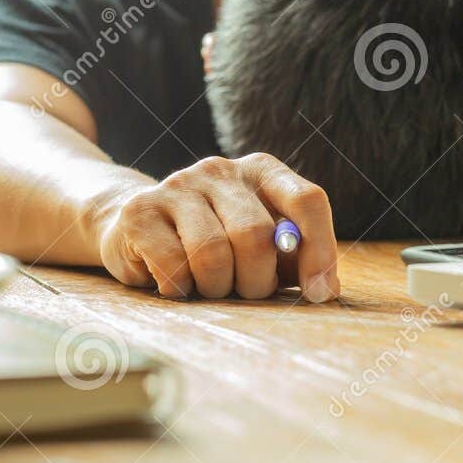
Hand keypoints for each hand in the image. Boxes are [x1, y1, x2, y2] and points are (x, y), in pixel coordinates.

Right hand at [93, 153, 340, 301]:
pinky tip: (176, 281)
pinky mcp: (140, 211)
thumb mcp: (260, 248)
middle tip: (244, 292)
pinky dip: (180, 289)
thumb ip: (294, 261)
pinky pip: (173, 266)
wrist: (136, 227)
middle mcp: (220, 170)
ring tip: (207, 286)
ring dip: (216, 288)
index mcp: (261, 171)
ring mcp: (177, 185)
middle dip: (256, 281)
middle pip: (256, 235)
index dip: (320, 250)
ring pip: (213, 254)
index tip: (319, 292)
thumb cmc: (212, 244)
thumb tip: (326, 288)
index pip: (306, 200)